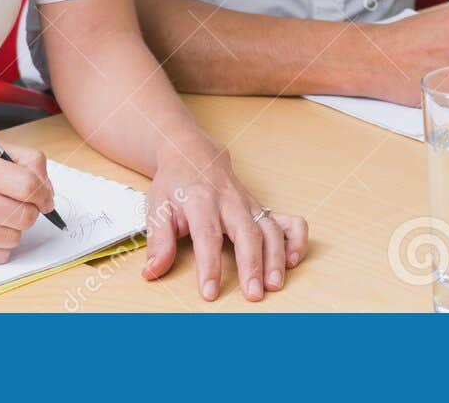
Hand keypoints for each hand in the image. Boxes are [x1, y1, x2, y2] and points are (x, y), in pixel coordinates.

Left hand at [140, 135, 307, 301]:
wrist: (193, 153)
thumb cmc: (175, 182)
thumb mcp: (157, 207)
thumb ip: (158, 241)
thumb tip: (152, 272)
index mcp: (200, 199)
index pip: (208, 235)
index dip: (210, 266)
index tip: (210, 292)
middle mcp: (229, 200)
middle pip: (247, 232)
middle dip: (252, 264)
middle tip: (253, 294)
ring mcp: (249, 203)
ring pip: (270, 228)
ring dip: (276, 257)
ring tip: (274, 284)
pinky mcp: (261, 208)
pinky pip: (287, 220)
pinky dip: (296, 239)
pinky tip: (293, 260)